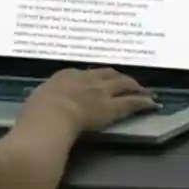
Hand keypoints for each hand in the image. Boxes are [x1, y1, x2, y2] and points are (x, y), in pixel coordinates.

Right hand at [23, 68, 157, 132]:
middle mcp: (87, 79)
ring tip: (144, 91)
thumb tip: (41, 105)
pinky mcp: (112, 107)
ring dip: (135, 86)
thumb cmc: (37, 111)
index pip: (86, 73)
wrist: (51, 115)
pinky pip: (132, 102)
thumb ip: (44, 98)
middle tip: (127, 81)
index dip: (96, 77)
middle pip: (109, 74)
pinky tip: (151, 103)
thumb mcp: (37, 98)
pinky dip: (143, 102)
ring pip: (124, 84)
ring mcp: (102, 91)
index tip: (99, 81)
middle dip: (119, 77)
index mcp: (67, 75)